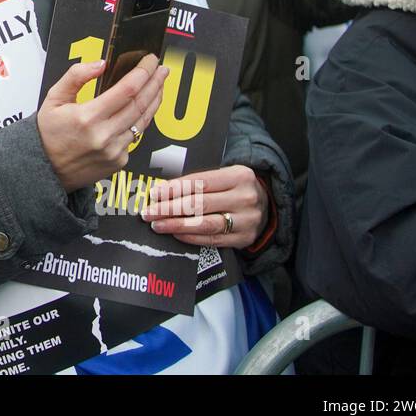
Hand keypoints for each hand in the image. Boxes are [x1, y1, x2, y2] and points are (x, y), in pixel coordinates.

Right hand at [36, 55, 167, 192]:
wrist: (45, 170)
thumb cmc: (48, 133)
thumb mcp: (54, 98)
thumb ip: (76, 76)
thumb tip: (101, 64)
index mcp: (88, 117)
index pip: (127, 90)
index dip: (143, 72)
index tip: (150, 60)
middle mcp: (104, 136)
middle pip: (141, 104)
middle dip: (155, 83)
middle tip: (162, 69)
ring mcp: (114, 151)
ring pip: (143, 121)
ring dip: (154, 100)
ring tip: (158, 85)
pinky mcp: (119, 162)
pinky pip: (135, 137)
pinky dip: (139, 121)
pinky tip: (140, 110)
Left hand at [141, 165, 267, 249]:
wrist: (266, 205)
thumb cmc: (235, 188)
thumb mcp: (224, 177)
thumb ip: (199, 181)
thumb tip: (162, 190)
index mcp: (239, 175)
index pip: (200, 182)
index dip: (175, 189)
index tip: (154, 194)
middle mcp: (245, 197)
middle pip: (200, 204)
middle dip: (169, 208)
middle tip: (148, 213)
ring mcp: (246, 220)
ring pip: (206, 224)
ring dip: (177, 225)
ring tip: (157, 225)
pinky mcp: (244, 238)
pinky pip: (213, 240)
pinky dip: (191, 237)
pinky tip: (175, 233)